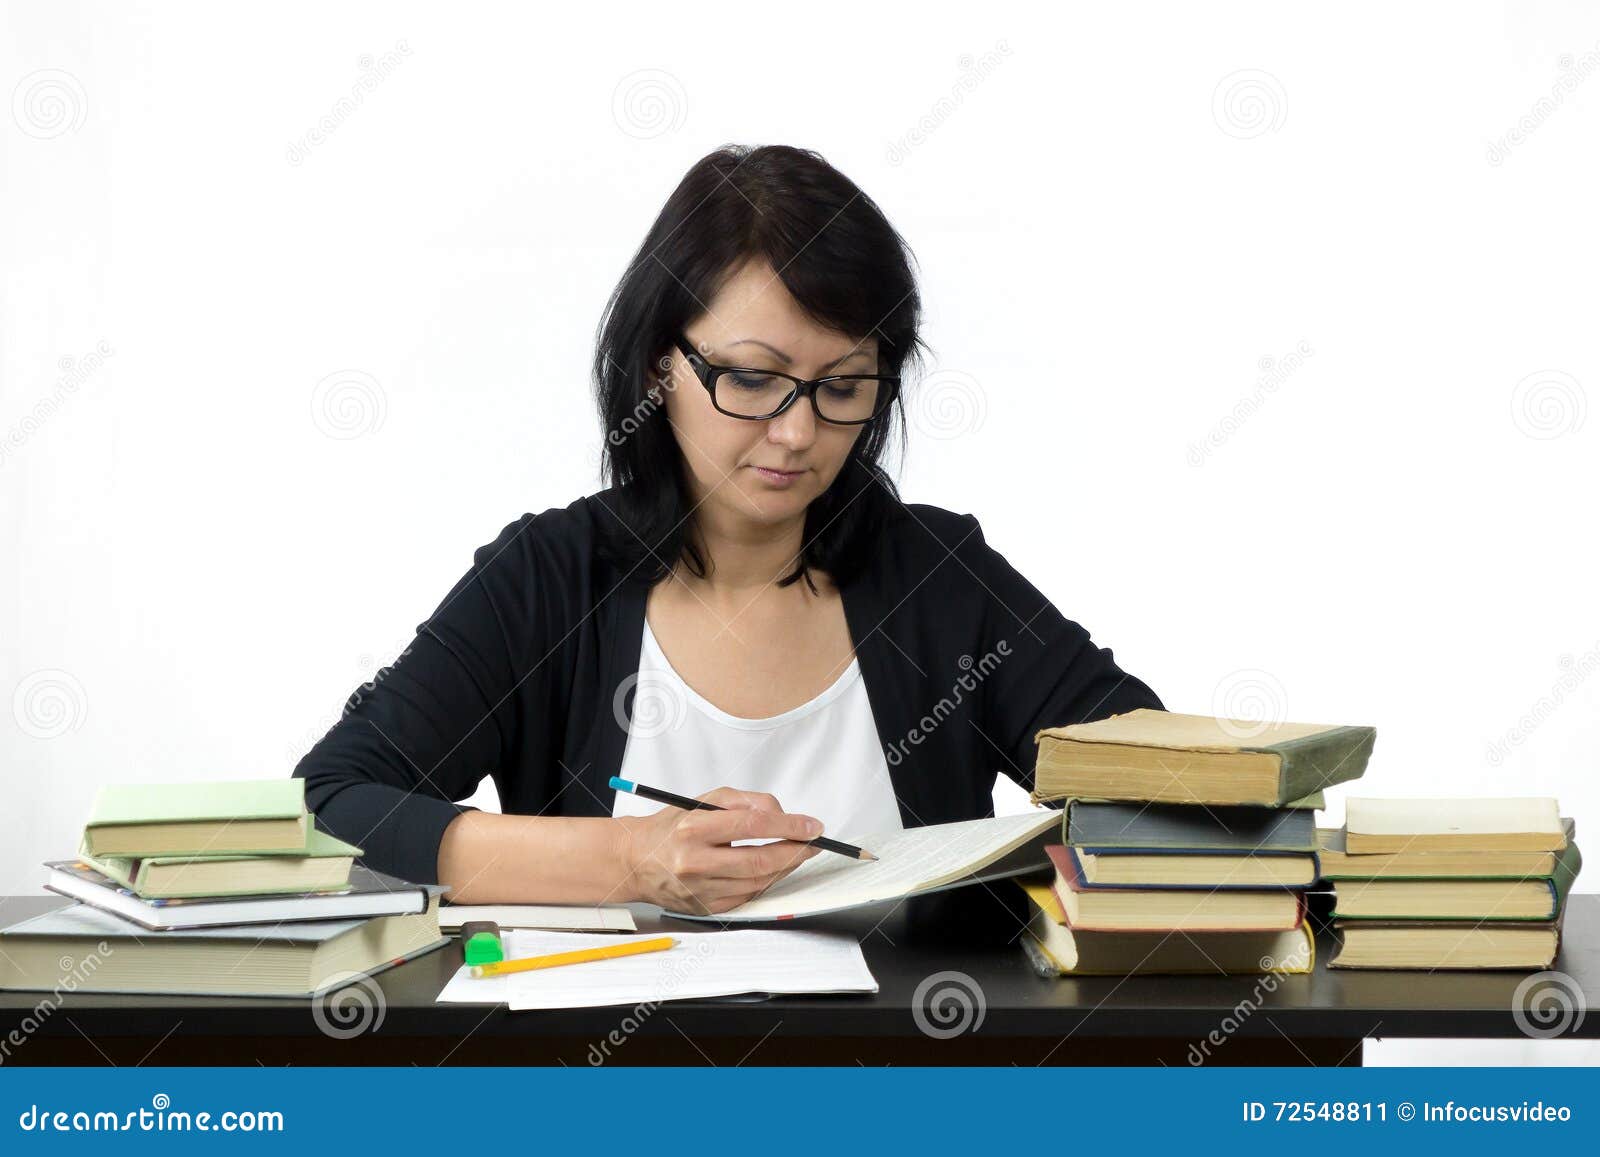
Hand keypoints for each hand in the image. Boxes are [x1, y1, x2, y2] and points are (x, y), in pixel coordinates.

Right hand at [616, 787, 824, 913]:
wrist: (636, 860)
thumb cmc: (672, 827)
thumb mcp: (706, 800)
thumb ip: (747, 802)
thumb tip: (782, 816)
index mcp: (693, 829)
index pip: (753, 826)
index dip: (789, 826)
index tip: (812, 826)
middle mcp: (694, 862)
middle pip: (760, 860)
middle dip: (795, 851)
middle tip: (813, 842)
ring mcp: (700, 890)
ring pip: (758, 882)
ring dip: (785, 868)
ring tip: (798, 853)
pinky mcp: (705, 908)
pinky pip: (748, 896)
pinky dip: (766, 882)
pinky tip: (774, 869)